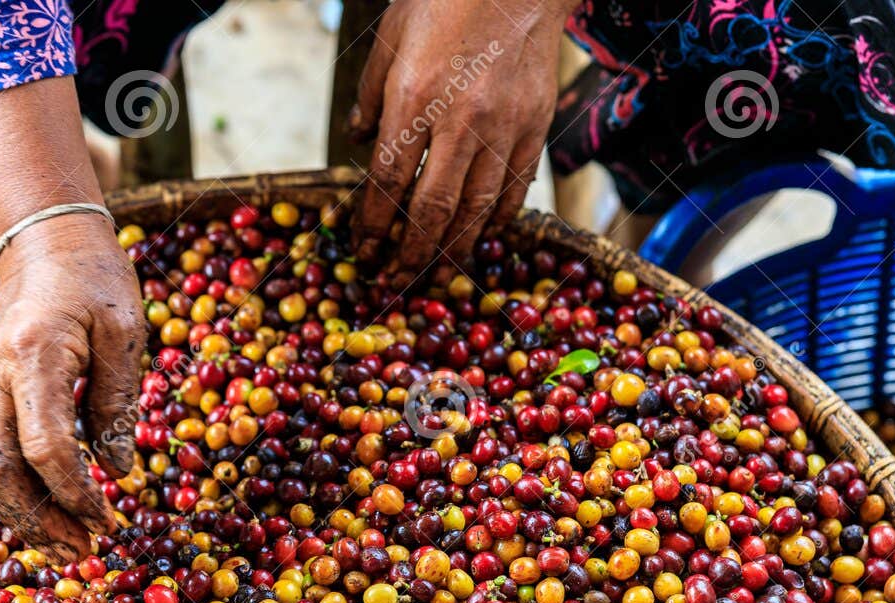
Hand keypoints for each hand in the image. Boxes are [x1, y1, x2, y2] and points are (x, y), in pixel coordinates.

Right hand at [0, 213, 142, 564]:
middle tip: (82, 553)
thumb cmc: (95, 281)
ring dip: (23, 517)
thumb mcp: (125, 332)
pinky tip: (50, 518)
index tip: (109, 519)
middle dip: (38, 521)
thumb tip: (117, 473)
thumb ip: (118, 404)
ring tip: (69, 548)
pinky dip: (16, 494)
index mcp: (31, 355)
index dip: (75, 493)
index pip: (44, 446)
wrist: (44, 244)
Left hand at [350, 0, 570, 272]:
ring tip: (435, 274)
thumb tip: (359, 139)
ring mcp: (503, 128)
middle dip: (411, 255)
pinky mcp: (535, 128)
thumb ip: (371, 95)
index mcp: (415, 99)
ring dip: (452, 250)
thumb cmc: (447, 0)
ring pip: (476, 210)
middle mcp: (460, 122)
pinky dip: (495, 222)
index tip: (364, 252)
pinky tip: (478, 238)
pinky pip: (514, 190)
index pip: (387, 182)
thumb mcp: (391, 38)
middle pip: (432, 210)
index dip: (373, 226)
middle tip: (397, 282)